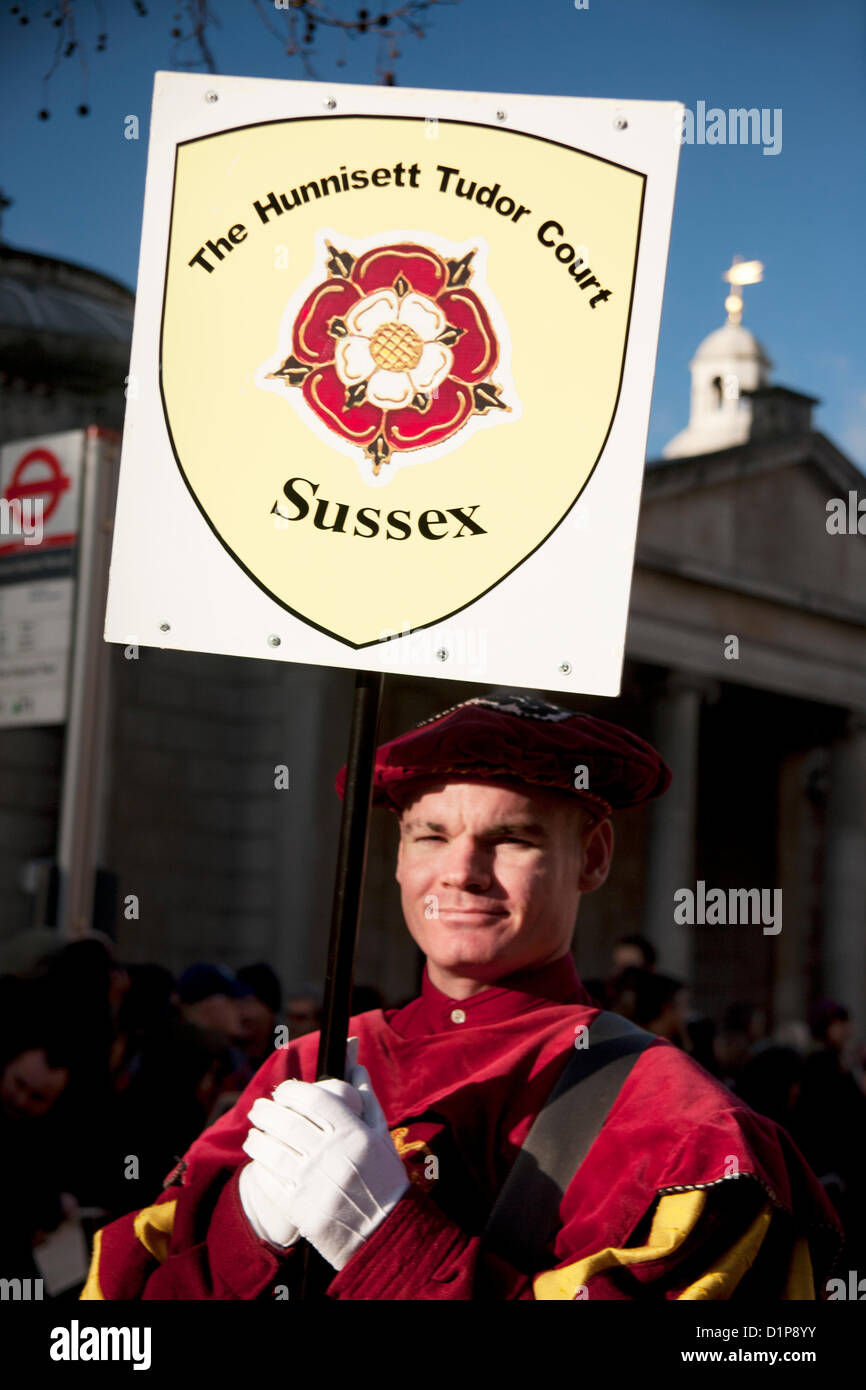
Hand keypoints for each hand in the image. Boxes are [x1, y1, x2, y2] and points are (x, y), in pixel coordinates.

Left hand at [239, 1040, 408, 1268]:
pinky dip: (260, 1166)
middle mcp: (331, 1154)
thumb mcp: (382, 1137)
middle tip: (259, 1107)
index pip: (313, 1099)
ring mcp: (312, 1182)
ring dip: (257, 1137)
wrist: (385, 1233)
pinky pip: (270, 1179)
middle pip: (286, 1121)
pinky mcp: (299, 1207)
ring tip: (254, 1133)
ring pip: (272, 1149)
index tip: (283, 1090)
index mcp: (353, 1133)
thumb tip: (355, 1066)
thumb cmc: (385, 1180)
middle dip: (267, 1110)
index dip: (292, 1090)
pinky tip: (260, 1160)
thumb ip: (366, 1100)